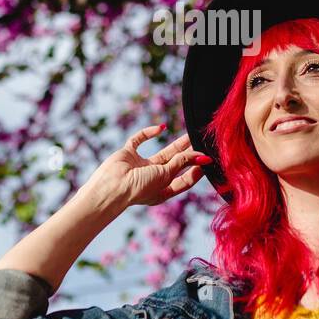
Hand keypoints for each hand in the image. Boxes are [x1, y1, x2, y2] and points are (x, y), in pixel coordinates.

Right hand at [82, 125, 211, 208]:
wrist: (110, 187)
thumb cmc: (138, 188)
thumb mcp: (165, 175)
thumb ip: (181, 163)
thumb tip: (200, 155)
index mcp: (162, 191)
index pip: (184, 181)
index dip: (196, 171)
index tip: (207, 160)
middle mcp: (152, 179)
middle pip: (176, 164)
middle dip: (188, 154)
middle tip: (202, 142)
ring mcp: (140, 166)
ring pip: (162, 152)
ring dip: (177, 144)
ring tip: (190, 134)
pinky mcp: (127, 154)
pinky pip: (139, 141)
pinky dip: (149, 133)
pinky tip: (161, 127)